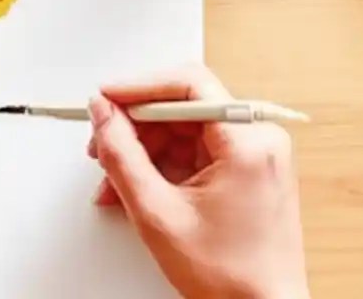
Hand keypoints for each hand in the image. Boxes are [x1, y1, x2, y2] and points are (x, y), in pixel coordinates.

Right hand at [87, 66, 309, 298]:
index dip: (139, 88)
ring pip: (185, 131)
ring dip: (145, 151)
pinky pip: (196, 152)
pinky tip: (137, 187)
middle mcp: (260, 140)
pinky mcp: (248, 171)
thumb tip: (104, 115)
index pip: (188, 84)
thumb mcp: (158, 213)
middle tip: (102, 143)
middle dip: (136, 126)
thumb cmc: (232, 277)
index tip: (107, 99)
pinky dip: (164, 166)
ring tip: (115, 180)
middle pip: (183, 107)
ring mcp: (256, 156)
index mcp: (249, 143)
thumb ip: (122, 156)